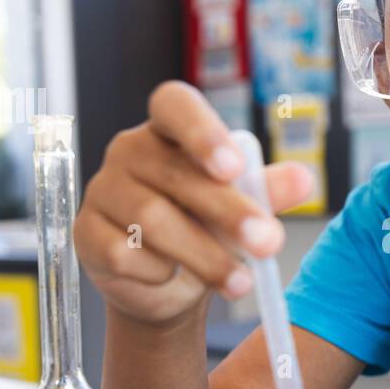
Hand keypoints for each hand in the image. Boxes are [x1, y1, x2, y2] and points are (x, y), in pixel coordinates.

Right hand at [74, 81, 314, 327]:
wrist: (166, 282)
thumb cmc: (206, 227)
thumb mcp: (244, 206)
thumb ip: (269, 190)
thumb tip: (304, 179)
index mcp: (169, 131)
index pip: (174, 105)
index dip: (202, 131)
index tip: (234, 168)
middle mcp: (130, 151)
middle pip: (175, 175)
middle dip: (228, 213)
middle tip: (269, 243)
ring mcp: (103, 190)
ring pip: (151, 220)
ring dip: (204, 255)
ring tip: (241, 283)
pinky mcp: (85, 233)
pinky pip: (123, 254)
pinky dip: (157, 272)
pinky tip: (173, 278)